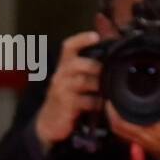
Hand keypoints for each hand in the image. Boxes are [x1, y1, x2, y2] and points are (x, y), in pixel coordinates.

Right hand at [34, 30, 104, 149]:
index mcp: (64, 67)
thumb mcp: (73, 81)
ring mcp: (61, 91)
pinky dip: (96, 103)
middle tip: (108, 72)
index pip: (68, 47)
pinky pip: (85, 100)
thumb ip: (88, 69)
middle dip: (94, 67)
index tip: (95, 36)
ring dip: (98, 85)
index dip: (81, 39)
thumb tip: (111, 57)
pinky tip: (99, 105)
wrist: (48, 123)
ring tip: (107, 90)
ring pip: (81, 81)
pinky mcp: (65, 105)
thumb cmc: (66, 99)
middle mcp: (60, 76)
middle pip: (75, 63)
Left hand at [106, 71, 159, 159]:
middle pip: (118, 130)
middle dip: (111, 117)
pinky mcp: (155, 151)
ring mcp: (150, 147)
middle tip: (111, 105)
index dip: (110, 111)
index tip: (109, 101)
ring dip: (120, 124)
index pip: (120, 123)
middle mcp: (147, 140)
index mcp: (152, 129)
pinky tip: (137, 123)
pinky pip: (135, 140)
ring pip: (125, 137)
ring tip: (120, 111)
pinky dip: (130, 131)